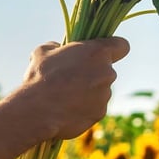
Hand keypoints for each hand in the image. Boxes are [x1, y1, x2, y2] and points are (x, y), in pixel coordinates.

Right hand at [10, 38, 130, 140]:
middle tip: (71, 78)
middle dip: (92, 73)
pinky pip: (95, 108)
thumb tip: (57, 48)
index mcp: (98, 52)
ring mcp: (105, 95)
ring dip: (88, 92)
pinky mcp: (100, 113)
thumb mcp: (43, 52)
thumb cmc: (40, 77)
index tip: (105, 52)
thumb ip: (57, 46)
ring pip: (101, 90)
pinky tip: (66, 109)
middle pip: (106, 70)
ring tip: (64, 96)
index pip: (122, 45)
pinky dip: (84, 108)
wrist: (36, 110)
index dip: (115, 48)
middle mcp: (107, 73)